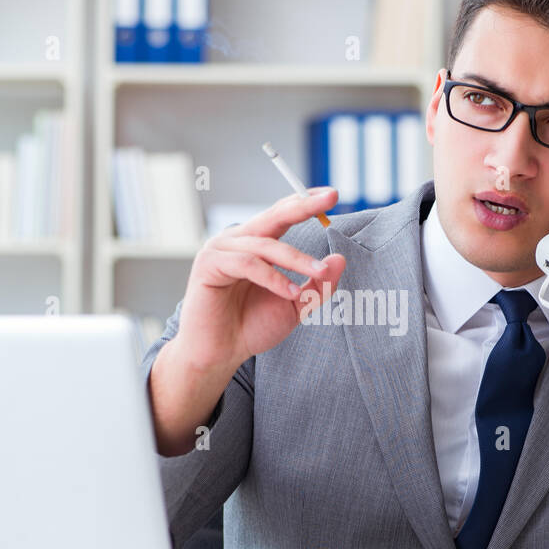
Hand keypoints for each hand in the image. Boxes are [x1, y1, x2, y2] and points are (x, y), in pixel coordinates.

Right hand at [171, 187, 345, 374]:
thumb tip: (340, 259)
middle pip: (274, 216)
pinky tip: (290, 292)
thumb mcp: (295, 305)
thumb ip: (317, 284)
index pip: (282, 215)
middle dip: (304, 206)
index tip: (333, 194)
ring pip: (265, 245)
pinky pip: (247, 264)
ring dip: (296, 258)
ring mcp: (220, 250)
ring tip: (319, 272)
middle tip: (332, 198)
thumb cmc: (251, 327)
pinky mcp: (209, 265)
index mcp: (255, 244)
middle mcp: (237, 241)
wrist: (219, 354)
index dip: (306, 203)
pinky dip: (273, 277)